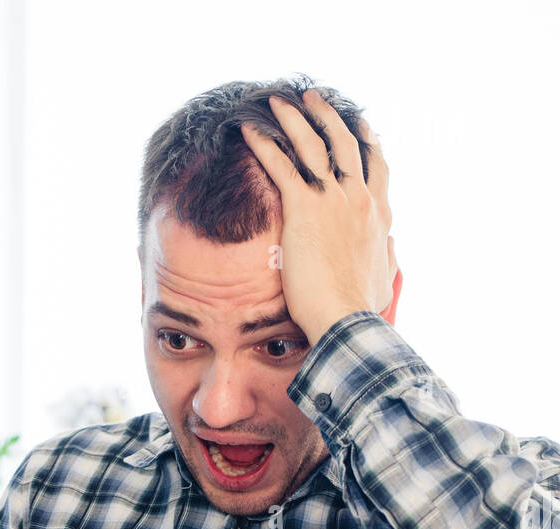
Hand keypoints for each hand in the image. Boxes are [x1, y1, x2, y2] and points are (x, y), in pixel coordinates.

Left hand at [241, 91, 400, 346]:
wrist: (346, 318)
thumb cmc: (361, 308)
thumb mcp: (385, 279)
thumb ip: (388, 257)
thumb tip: (391, 246)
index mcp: (379, 215)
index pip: (377, 167)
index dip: (369, 143)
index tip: (362, 127)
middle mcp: (360, 198)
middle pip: (346, 144)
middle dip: (328, 117)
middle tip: (314, 100)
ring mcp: (333, 200)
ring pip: (314, 144)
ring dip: (295, 118)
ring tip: (279, 102)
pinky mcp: (305, 208)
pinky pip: (281, 166)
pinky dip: (264, 144)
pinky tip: (248, 130)